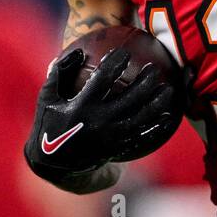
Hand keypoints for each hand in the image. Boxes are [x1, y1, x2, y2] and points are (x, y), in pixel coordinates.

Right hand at [24, 47, 178, 183]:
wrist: (55, 165)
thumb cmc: (50, 124)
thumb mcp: (47, 98)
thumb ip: (60, 73)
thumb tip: (78, 51)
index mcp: (80, 107)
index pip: (102, 79)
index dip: (115, 63)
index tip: (124, 52)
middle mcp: (98, 122)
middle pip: (130, 97)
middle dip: (145, 81)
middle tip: (153, 69)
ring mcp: (111, 136)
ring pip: (141, 117)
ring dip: (157, 102)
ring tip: (167, 88)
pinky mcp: (118, 148)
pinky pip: (142, 135)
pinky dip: (157, 126)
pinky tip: (169, 116)